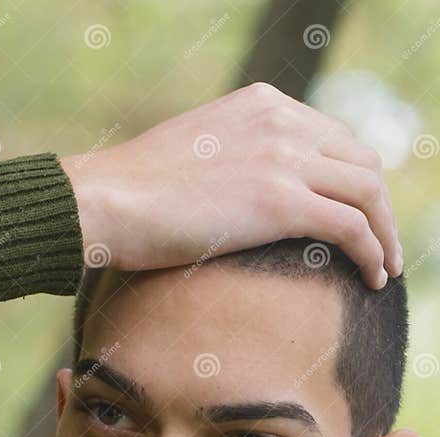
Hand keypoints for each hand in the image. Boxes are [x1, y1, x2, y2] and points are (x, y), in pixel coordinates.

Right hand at [60, 82, 401, 289]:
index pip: (333, 139)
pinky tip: (373, 276)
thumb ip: (234, 160)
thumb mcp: (196, 156)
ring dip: (385, 233)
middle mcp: (281, 120)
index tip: (357, 215)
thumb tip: (247, 194)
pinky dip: (373, 252)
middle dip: (379, 206)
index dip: (353, 181)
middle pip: (361, 161)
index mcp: (262, 105)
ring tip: (385, 268)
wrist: (105, 202)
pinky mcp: (282, 201)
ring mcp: (284, 157)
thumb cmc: (135, 193)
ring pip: (368, 192)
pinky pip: (353, 226)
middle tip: (381, 244)